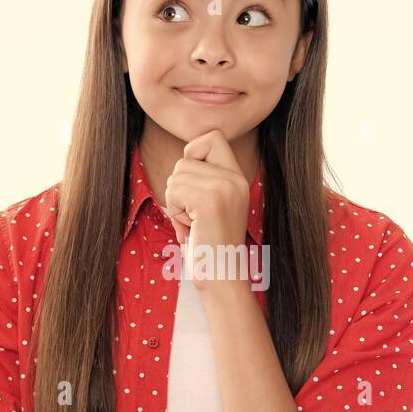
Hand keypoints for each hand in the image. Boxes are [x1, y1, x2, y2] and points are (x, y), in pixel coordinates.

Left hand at [162, 130, 249, 274]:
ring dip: (176, 202)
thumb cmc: (208, 243)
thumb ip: (202, 177)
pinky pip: (173, 191)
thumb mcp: (211, 202)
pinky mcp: (209, 200)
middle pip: (185, 159)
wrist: (222, 275)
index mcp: (238, 176)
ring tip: (194, 223)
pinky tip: (191, 228)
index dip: (193, 152)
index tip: (193, 182)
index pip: (212, 136)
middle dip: (179, 188)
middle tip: (195, 215)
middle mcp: (235, 178)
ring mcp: (224, 187)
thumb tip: (185, 154)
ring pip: (176, 176)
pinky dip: (174, 212)